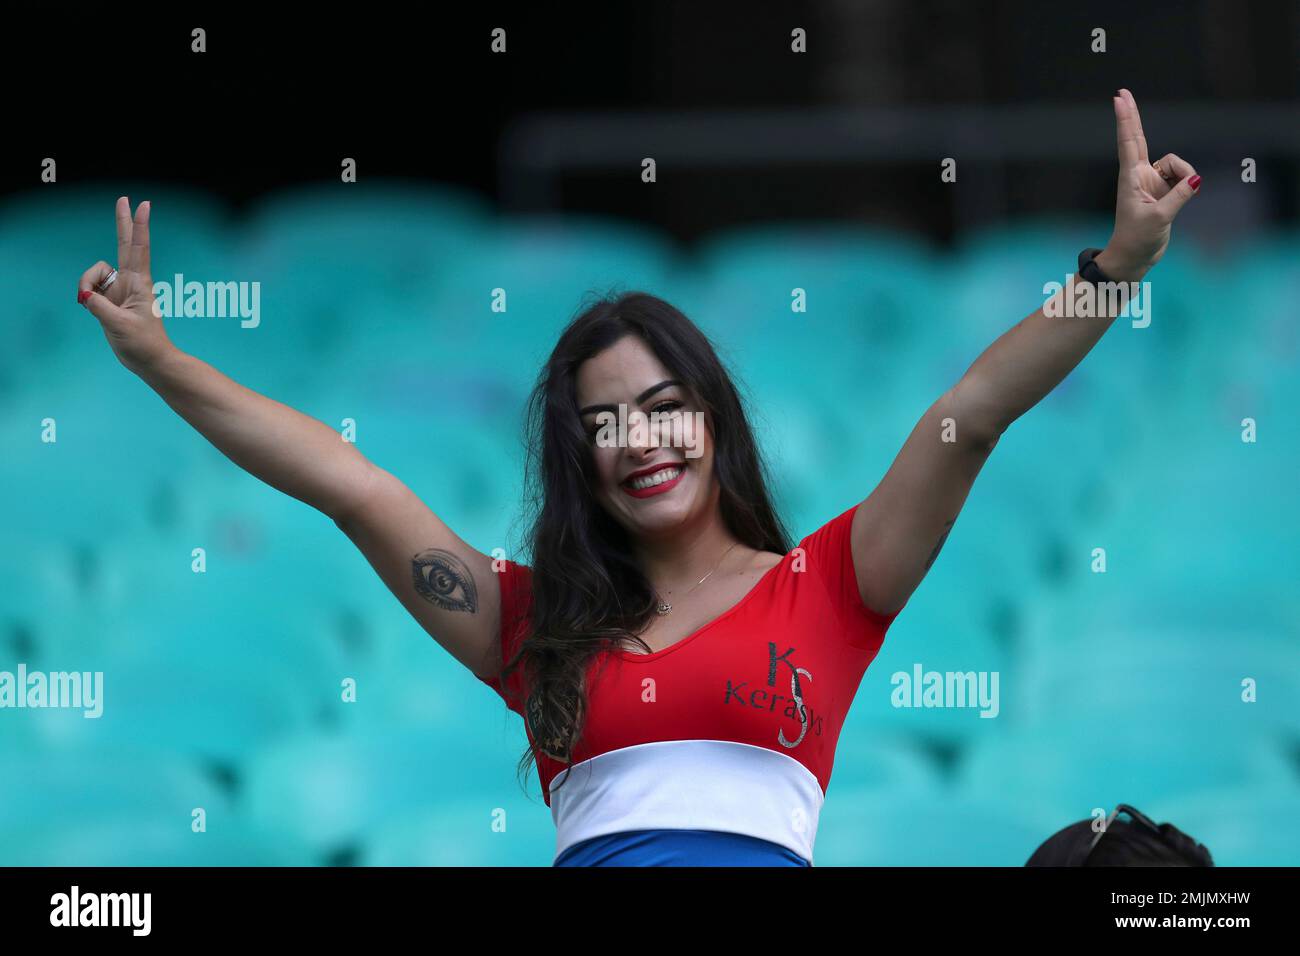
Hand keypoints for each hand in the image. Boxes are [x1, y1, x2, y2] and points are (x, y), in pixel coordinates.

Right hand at [77, 197, 173, 374]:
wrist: (149, 360)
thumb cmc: (143, 344)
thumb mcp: (119, 325)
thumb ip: (99, 307)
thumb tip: (85, 295)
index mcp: (139, 283)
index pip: (139, 248)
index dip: (138, 226)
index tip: (143, 205)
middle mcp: (129, 281)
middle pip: (124, 245)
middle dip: (122, 222)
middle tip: (123, 198)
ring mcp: (118, 289)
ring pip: (93, 273)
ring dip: (85, 284)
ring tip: (91, 304)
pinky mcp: (109, 299)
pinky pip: (89, 288)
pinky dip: (85, 295)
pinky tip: (91, 307)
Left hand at [1099, 89, 1200, 282]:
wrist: (1135, 258)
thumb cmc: (1138, 239)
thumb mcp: (1159, 218)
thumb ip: (1180, 196)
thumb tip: (1196, 178)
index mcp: (1131, 178)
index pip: (1129, 142)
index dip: (1126, 119)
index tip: (1119, 99)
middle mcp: (1140, 175)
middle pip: (1138, 138)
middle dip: (1132, 116)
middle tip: (1123, 92)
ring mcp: (1152, 181)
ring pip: (1177, 165)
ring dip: (1185, 177)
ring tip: (1174, 202)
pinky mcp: (1165, 190)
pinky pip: (1184, 177)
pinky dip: (1188, 185)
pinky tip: (1181, 200)